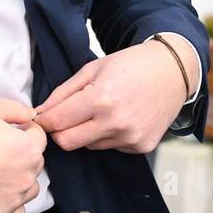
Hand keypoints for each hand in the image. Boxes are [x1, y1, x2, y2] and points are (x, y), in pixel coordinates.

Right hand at [0, 95, 46, 212]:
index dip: (24, 131)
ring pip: (29, 186)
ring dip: (18, 178)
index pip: (39, 137)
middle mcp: (25, 175)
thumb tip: (30, 114)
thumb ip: (16, 108)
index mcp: (26, 148)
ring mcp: (14, 197)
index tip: (9, 134)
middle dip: (21, 154)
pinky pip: (18, 210)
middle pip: (35, 162)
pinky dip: (9, 201)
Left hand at [32, 38, 191, 152]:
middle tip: (65, 117)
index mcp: (100, 98)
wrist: (172, 71)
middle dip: (60, 131)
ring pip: (89, 146)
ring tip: (102, 110)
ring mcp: (130, 137)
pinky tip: (120, 117)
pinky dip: (108, 135)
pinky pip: (110, 147)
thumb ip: (63, 92)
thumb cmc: (131, 65)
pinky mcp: (141, 147)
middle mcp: (116, 122)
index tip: (40, 117)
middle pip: (68, 143)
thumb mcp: (93, 68)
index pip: (57, 122)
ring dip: (87, 132)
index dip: (44, 121)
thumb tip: (41, 112)